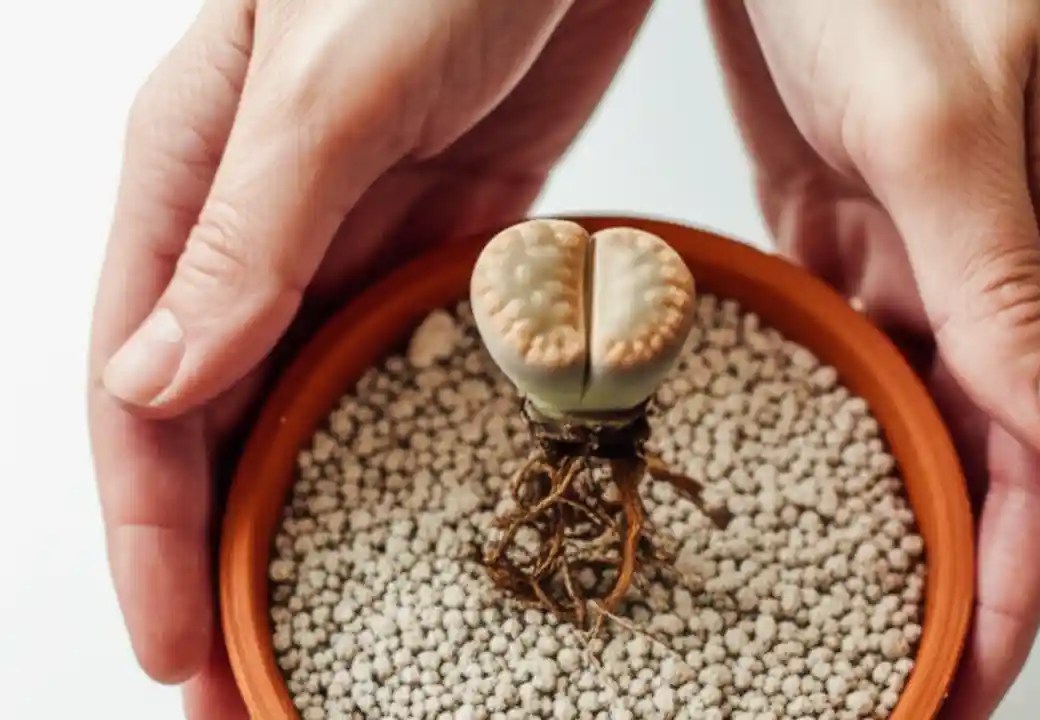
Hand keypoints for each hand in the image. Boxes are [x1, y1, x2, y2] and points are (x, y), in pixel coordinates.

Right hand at [87, 0, 653, 714]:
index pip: (140, 394)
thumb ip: (247, 228)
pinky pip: (411, 358)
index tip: (174, 652)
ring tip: (336, 631)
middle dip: (224, 562)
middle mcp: (262, 225)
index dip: (148, 535)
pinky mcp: (454, 234)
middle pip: (220, 425)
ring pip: (310, 405)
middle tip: (250, 687)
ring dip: (314, 524)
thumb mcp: (328, 84)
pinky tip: (425, 518)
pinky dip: (407, 443)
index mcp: (193, 187)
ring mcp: (357, 235)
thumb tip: (152, 381)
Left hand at [706, 1, 1039, 715]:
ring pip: (928, 421)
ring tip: (854, 607)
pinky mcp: (853, 238)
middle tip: (912, 674)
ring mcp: (929, 259)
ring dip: (897, 516)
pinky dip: (838, 429)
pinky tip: (802, 483)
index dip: (1020, 582)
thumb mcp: (946, 130)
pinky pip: (857, 360)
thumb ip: (1008, 284)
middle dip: (962, 576)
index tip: (973, 676)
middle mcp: (1006, 269)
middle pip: (997, 460)